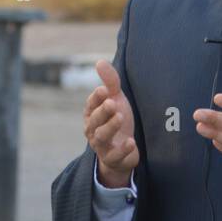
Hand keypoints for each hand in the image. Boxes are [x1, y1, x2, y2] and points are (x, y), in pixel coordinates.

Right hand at [84, 59, 138, 187]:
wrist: (123, 150)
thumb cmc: (116, 120)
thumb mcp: (116, 99)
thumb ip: (110, 82)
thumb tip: (99, 61)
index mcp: (92, 114)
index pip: (90, 105)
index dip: (96, 98)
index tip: (104, 90)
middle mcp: (93, 130)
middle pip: (94, 121)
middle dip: (102, 112)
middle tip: (113, 103)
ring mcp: (102, 145)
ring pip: (101, 137)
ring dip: (110, 127)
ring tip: (121, 117)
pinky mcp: (112, 159)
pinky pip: (114, 156)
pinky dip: (122, 150)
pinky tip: (130, 142)